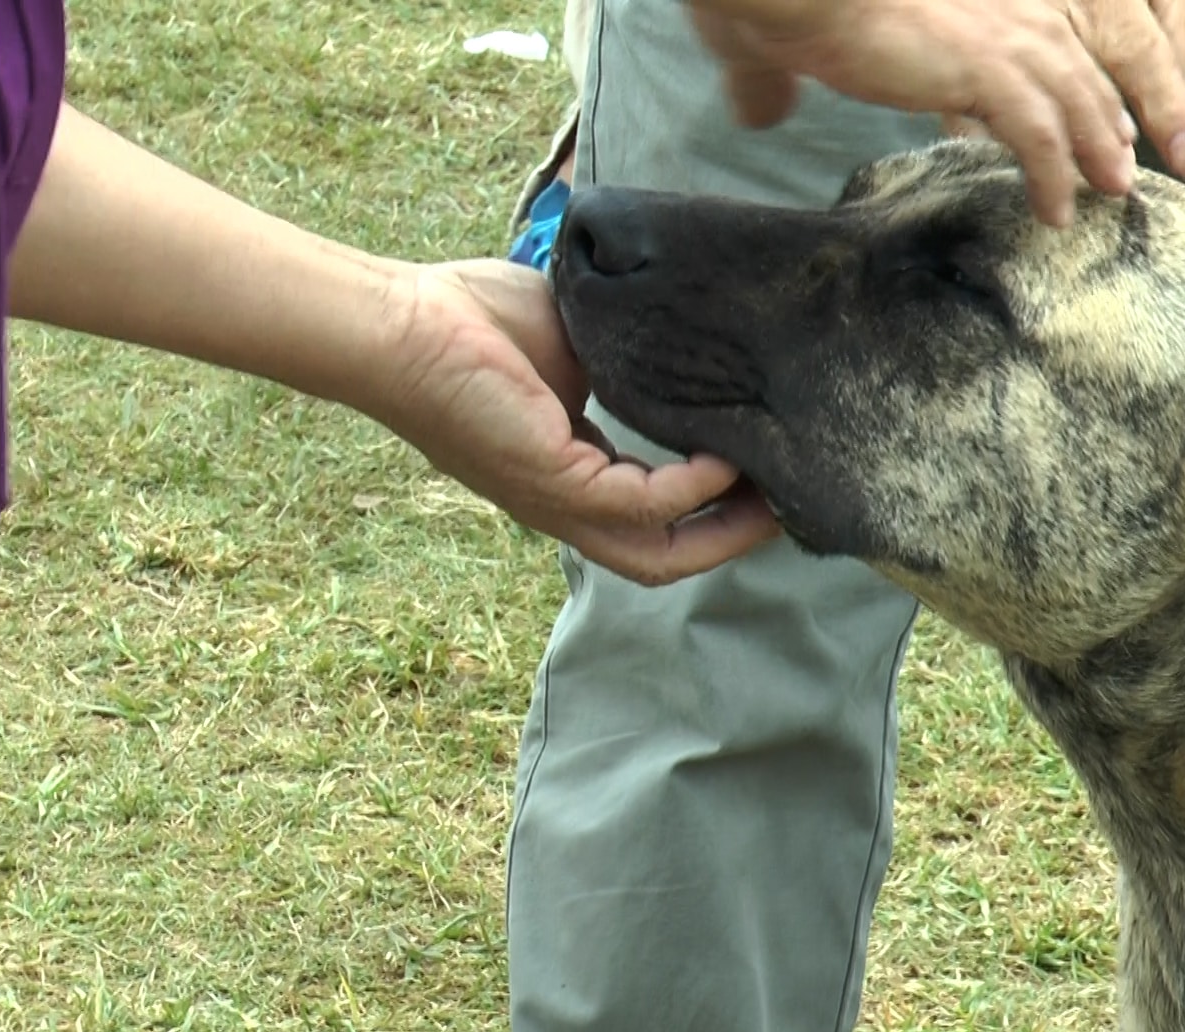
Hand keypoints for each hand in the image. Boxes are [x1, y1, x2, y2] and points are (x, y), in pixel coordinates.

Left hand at [373, 259, 781, 585]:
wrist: (397, 321)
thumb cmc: (465, 320)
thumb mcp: (578, 339)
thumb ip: (633, 357)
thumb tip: (690, 335)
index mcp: (570, 473)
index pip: (653, 513)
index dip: (711, 506)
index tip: (764, 469)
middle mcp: (565, 503)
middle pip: (664, 557)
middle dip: (733, 538)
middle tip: (787, 499)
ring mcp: (557, 500)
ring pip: (658, 551)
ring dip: (725, 531)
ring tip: (775, 492)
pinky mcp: (553, 480)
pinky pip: (645, 505)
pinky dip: (693, 490)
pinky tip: (726, 459)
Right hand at [688, 0, 1184, 228]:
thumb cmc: (789, 7)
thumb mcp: (809, 43)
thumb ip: (790, 78)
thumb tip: (757, 109)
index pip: (1049, 42)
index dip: (1075, 87)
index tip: (1087, 127)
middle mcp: (1008, 8)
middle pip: (1083, 68)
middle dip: (1108, 120)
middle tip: (1116, 168)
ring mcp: (1005, 37)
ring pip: (1079, 104)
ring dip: (1096, 152)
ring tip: (1107, 193)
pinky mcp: (989, 71)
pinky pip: (1043, 138)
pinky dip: (1054, 177)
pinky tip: (1054, 212)